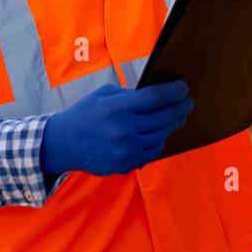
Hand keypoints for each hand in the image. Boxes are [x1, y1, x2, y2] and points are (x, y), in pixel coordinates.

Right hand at [40, 80, 193, 175]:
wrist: (64, 144)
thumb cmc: (85, 114)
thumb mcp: (105, 95)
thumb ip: (131, 95)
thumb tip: (158, 95)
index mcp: (117, 107)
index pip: (155, 97)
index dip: (174, 91)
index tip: (183, 87)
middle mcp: (123, 129)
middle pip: (164, 117)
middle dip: (180, 107)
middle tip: (188, 102)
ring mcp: (126, 150)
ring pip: (161, 136)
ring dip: (173, 124)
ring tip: (178, 117)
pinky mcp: (126, 164)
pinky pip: (153, 152)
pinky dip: (160, 141)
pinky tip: (162, 133)